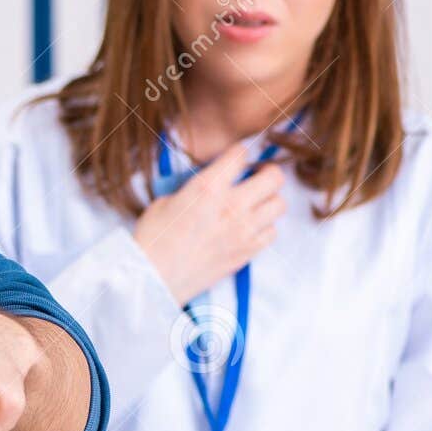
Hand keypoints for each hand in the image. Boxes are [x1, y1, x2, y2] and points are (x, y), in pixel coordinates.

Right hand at [134, 140, 286, 306]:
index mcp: (207, 188)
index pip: (241, 155)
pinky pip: (272, 232)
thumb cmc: (152, 239)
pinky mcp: (247, 253)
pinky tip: (248, 228)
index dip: (238, 152)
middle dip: (266, 172)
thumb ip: (193, 189)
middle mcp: (231, 206)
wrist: (152, 278)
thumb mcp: (165, 201)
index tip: (235, 157)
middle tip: (254, 177)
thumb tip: (210, 185)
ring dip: (267, 200)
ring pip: (279, 204)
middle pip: (274, 177)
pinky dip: (264, 227)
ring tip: (252, 204)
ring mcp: (243, 231)